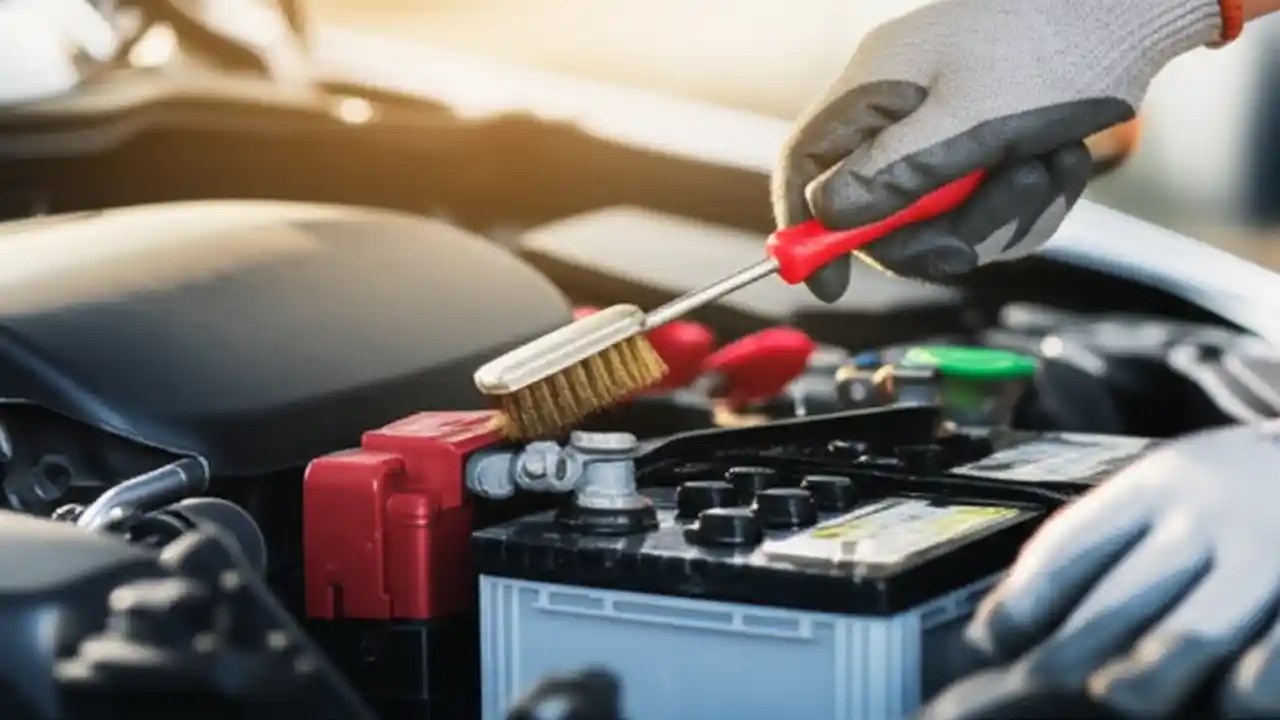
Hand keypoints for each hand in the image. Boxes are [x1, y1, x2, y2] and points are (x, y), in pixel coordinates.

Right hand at [774, 0, 1224, 299]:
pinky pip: (987, 206)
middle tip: (970, 241)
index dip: (806, 228)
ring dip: (998, 215)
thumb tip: (829, 216)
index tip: (830, 285)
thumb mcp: (970, 119)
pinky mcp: (988, 144)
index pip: (807, 162)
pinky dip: (1028, 202)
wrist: (1137, 13)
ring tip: (1045, 167)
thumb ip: (894, 171)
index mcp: (876, 85)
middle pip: (879, 208)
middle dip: (933, 233)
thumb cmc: (1055, 47)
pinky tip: (1061, 162)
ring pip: (942, 217)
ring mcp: (946, 127)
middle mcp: (902, 108)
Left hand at [962, 421, 1279, 716]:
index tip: (988, 641)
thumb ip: (1105, 540)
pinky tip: (1222, 699)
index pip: (1071, 546)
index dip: (1022, 601)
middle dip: (1066, 653)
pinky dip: (1240, 691)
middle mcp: (1209, 514)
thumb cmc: (1236, 489)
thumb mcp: (1169, 486)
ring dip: (1142, 677)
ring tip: (1109, 695)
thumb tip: (1009, 618)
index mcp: (1158, 483)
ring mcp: (1270, 552)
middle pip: (1119, 599)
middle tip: (1031, 685)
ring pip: (1188, 636)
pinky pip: (1268, 667)